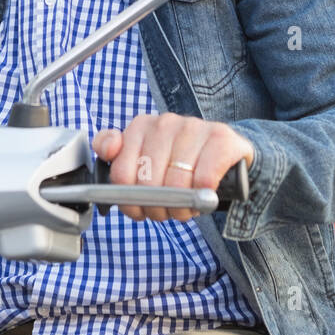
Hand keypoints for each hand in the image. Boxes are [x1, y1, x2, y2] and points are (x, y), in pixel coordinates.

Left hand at [92, 113, 254, 223]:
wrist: (226, 156)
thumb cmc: (179, 165)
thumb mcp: (145, 162)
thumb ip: (117, 157)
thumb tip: (108, 150)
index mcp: (141, 126)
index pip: (122, 173)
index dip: (129, 201)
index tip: (138, 209)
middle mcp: (165, 122)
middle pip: (149, 183)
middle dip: (157, 208)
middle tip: (166, 212)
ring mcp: (194, 127)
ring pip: (177, 184)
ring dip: (182, 207)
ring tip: (186, 207)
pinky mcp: (221, 139)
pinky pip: (204, 179)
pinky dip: (203, 196)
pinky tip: (204, 196)